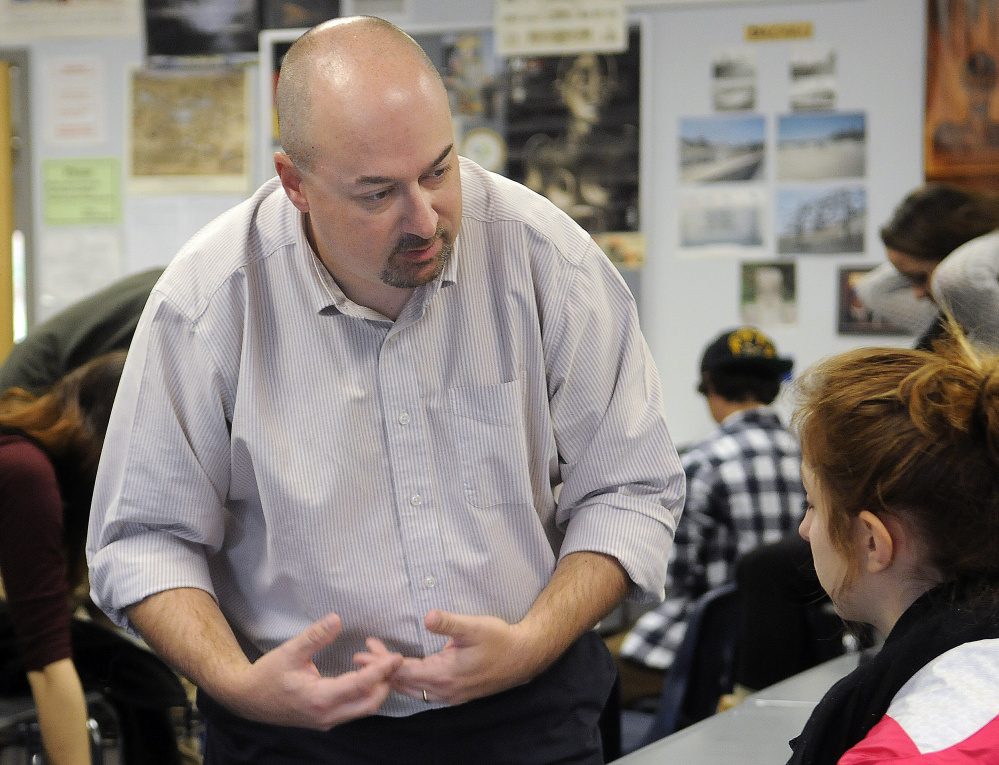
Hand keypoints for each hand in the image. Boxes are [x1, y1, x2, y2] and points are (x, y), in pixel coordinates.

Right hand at [222, 614, 402, 729]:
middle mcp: (327, 715)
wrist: (247, 699)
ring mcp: (326, 721)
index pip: (361, 686)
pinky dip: (365, 693)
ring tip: (381, 663)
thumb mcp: (290, 651)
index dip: (382, 670)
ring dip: (377, 688)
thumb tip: (337, 619)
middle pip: (370, 703)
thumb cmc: (267, 675)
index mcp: (319, 699)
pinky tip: (366, 674)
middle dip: (386, 682)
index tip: (397, 656)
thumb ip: (315, 636)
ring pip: (363, 708)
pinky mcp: (325, 720)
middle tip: (393, 658)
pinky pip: (353, 709)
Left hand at [374, 610, 545, 705]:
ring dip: (393, 675)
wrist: (524, 657)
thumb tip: (428, 616)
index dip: (382, 662)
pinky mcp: (456, 693)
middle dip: (381, 669)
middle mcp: (445, 691)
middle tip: (360, 656)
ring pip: (413, 689)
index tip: (365, 651)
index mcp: (445, 675)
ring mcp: (450, 695)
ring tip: (376, 661)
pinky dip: (408, 681)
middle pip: (403, 683)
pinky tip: (403, 671)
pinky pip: (423, 691)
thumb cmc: (500, 640)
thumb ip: (449, 623)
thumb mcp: (474, 626)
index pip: (404, 671)